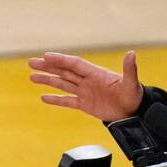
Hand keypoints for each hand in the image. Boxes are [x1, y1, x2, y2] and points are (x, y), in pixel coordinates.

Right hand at [28, 50, 143, 120]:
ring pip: (62, 84)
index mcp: (96, 73)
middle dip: (48, 67)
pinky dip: (56, 99)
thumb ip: (129, 69)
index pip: (74, 64)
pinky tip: (44, 97)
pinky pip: (67, 101)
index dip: (61, 60)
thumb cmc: (134, 96)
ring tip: (32, 77)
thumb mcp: (131, 83)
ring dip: (48, 80)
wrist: (134, 112)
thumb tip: (131, 54)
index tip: (46, 56)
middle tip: (32, 62)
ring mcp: (85, 92)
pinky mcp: (85, 104)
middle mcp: (87, 81)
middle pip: (64, 71)